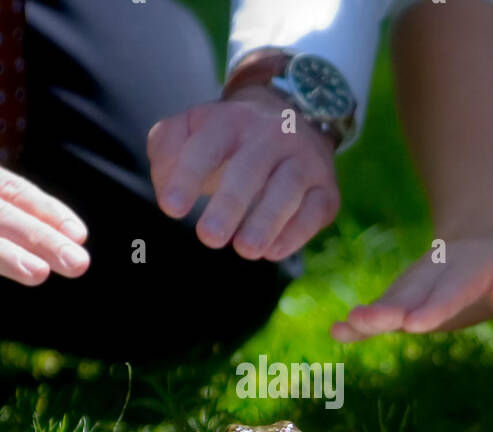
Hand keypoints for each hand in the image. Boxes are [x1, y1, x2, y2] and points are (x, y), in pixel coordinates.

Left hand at [148, 86, 339, 260]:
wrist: (293, 118)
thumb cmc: (228, 139)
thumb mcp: (192, 129)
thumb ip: (166, 149)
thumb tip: (167, 190)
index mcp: (231, 120)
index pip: (207, 146)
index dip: (188, 175)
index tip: (171, 208)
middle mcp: (272, 135)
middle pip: (250, 168)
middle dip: (230, 204)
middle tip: (209, 237)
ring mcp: (304, 160)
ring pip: (288, 188)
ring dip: (266, 221)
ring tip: (244, 249)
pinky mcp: (326, 189)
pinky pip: (315, 210)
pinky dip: (296, 233)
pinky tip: (272, 251)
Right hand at [332, 233, 492, 341]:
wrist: (490, 241)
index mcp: (478, 263)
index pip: (456, 285)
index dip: (436, 303)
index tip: (414, 323)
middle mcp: (440, 270)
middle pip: (415, 290)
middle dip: (393, 308)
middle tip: (369, 323)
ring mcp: (419, 283)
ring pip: (395, 298)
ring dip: (372, 314)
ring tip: (346, 327)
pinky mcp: (405, 299)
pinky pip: (384, 308)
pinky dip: (362, 322)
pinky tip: (338, 332)